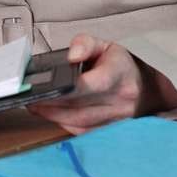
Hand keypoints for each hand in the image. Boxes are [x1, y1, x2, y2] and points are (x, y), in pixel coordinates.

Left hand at [27, 33, 176, 135]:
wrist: (145, 88)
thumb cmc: (120, 66)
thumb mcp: (104, 45)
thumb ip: (84, 44)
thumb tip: (71, 55)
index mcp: (119, 75)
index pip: (92, 85)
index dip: (66, 89)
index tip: (44, 87)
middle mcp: (121, 101)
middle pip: (81, 108)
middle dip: (51, 105)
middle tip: (30, 98)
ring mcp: (118, 119)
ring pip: (80, 123)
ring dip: (55, 117)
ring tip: (36, 106)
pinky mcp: (111, 131)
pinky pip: (84, 132)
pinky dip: (65, 124)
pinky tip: (52, 115)